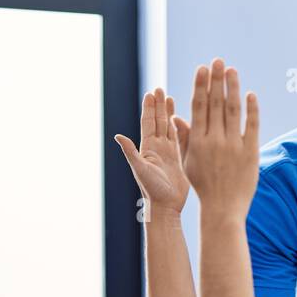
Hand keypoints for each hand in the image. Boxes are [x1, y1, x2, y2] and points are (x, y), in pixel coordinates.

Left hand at [114, 87, 190, 216]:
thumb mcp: (141, 170)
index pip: (148, 123)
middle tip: (159, 88)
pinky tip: (180, 118)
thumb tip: (117, 135)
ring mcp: (167, 154)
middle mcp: (156, 149)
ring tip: (169, 97)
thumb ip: (130, 152)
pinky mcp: (178, 160)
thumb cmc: (152, 191)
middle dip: (158, 105)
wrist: (166, 208)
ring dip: (167, 113)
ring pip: (168, 128)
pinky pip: (178, 139)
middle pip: (157, 121)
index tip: (151, 92)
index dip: (149, 108)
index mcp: (147, 149)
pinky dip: (178, 127)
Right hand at [182, 58, 258, 216]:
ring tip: (232, 70)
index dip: (201, 85)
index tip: (203, 68)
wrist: (223, 208)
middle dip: (216, 79)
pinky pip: (252, 126)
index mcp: (198, 141)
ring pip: (233, 110)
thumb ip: (185, 138)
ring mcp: (233, 146)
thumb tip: (176, 117)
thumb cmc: (204, 185)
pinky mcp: (250, 153)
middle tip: (218, 60)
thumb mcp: (189, 162)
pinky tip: (250, 94)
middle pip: (216, 103)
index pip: (199, 107)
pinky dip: (252, 110)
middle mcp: (215, 141)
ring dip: (232, 88)